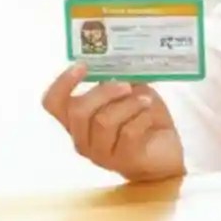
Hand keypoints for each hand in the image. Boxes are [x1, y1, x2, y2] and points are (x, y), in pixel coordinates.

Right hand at [42, 64, 185, 182]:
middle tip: (126, 85)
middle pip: (79, 112)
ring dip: (127, 105)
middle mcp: (83, 138)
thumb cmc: (143, 120)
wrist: (166, 153)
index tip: (82, 66)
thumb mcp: (130, 94)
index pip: (53, 103)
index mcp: (78, 120)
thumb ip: (118, 80)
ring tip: (145, 100)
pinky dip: (141, 118)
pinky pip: (127, 134)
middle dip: (104, 93)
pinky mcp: (124, 160)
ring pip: (103, 122)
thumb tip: (116, 59)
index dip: (62, 83)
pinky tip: (150, 116)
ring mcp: (101, 154)